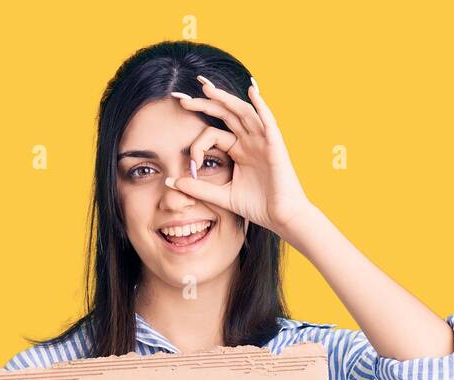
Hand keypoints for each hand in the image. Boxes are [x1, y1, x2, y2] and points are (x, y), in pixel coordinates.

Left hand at [166, 75, 312, 238]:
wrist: (282, 218)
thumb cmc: (258, 207)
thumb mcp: (222, 196)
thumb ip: (198, 188)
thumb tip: (171, 181)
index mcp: (238, 150)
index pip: (212, 134)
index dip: (197, 146)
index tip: (191, 164)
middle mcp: (250, 141)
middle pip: (225, 114)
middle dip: (204, 104)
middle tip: (181, 98)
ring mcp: (263, 141)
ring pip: (242, 112)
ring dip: (225, 98)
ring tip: (206, 88)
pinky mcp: (275, 146)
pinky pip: (268, 121)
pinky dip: (261, 105)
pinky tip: (252, 90)